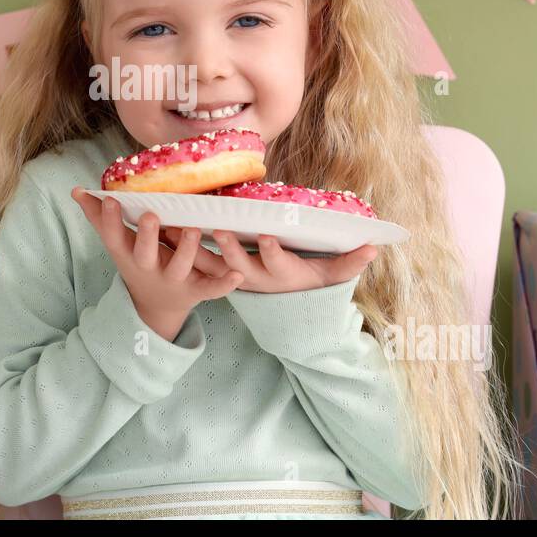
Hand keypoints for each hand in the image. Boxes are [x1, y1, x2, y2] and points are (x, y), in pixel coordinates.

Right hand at [71, 188, 243, 337]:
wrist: (156, 307)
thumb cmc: (137, 261)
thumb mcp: (117, 244)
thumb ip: (98, 217)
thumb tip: (76, 190)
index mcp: (128, 255)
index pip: (114, 237)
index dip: (110, 220)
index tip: (110, 200)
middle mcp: (149, 268)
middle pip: (145, 254)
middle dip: (147, 237)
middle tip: (150, 215)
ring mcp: (174, 281)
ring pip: (180, 267)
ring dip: (188, 251)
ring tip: (194, 230)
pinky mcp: (197, 291)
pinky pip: (211, 290)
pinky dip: (224, 285)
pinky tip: (237, 274)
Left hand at [163, 226, 378, 293]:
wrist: (281, 308)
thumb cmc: (308, 282)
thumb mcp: (330, 276)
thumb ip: (350, 264)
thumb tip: (374, 248)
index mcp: (280, 275)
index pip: (278, 264)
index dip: (273, 251)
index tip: (268, 237)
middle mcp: (254, 277)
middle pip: (239, 264)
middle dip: (229, 248)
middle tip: (219, 229)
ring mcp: (233, 277)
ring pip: (210, 263)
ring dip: (194, 248)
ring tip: (181, 228)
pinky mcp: (215, 273)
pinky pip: (193, 260)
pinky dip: (179, 246)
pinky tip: (162, 228)